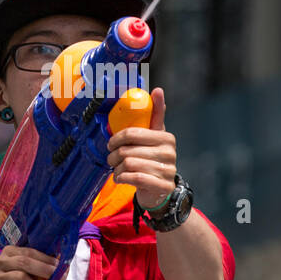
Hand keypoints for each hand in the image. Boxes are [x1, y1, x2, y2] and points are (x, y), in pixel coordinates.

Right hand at [0, 246, 61, 279]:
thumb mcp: (41, 275)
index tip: (60, 266)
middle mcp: (0, 263)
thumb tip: (66, 264)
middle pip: (24, 262)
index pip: (29, 252)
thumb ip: (50, 267)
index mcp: (10, 252)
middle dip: (45, 270)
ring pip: (21, 277)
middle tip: (61, 278)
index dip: (46, 259)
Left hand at [106, 87, 176, 210]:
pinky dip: (123, 179)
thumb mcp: (154, 137)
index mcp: (166, 137)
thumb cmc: (152, 159)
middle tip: (112, 160)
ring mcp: (168, 171)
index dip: (117, 139)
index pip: (133, 133)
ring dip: (117, 169)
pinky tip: (121, 178)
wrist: (159, 189)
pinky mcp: (163, 186)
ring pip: (129, 165)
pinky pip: (135, 179)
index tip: (111, 144)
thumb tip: (158, 90)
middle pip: (128, 150)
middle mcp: (170, 153)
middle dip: (114, 156)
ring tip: (117, 170)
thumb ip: (155, 115)